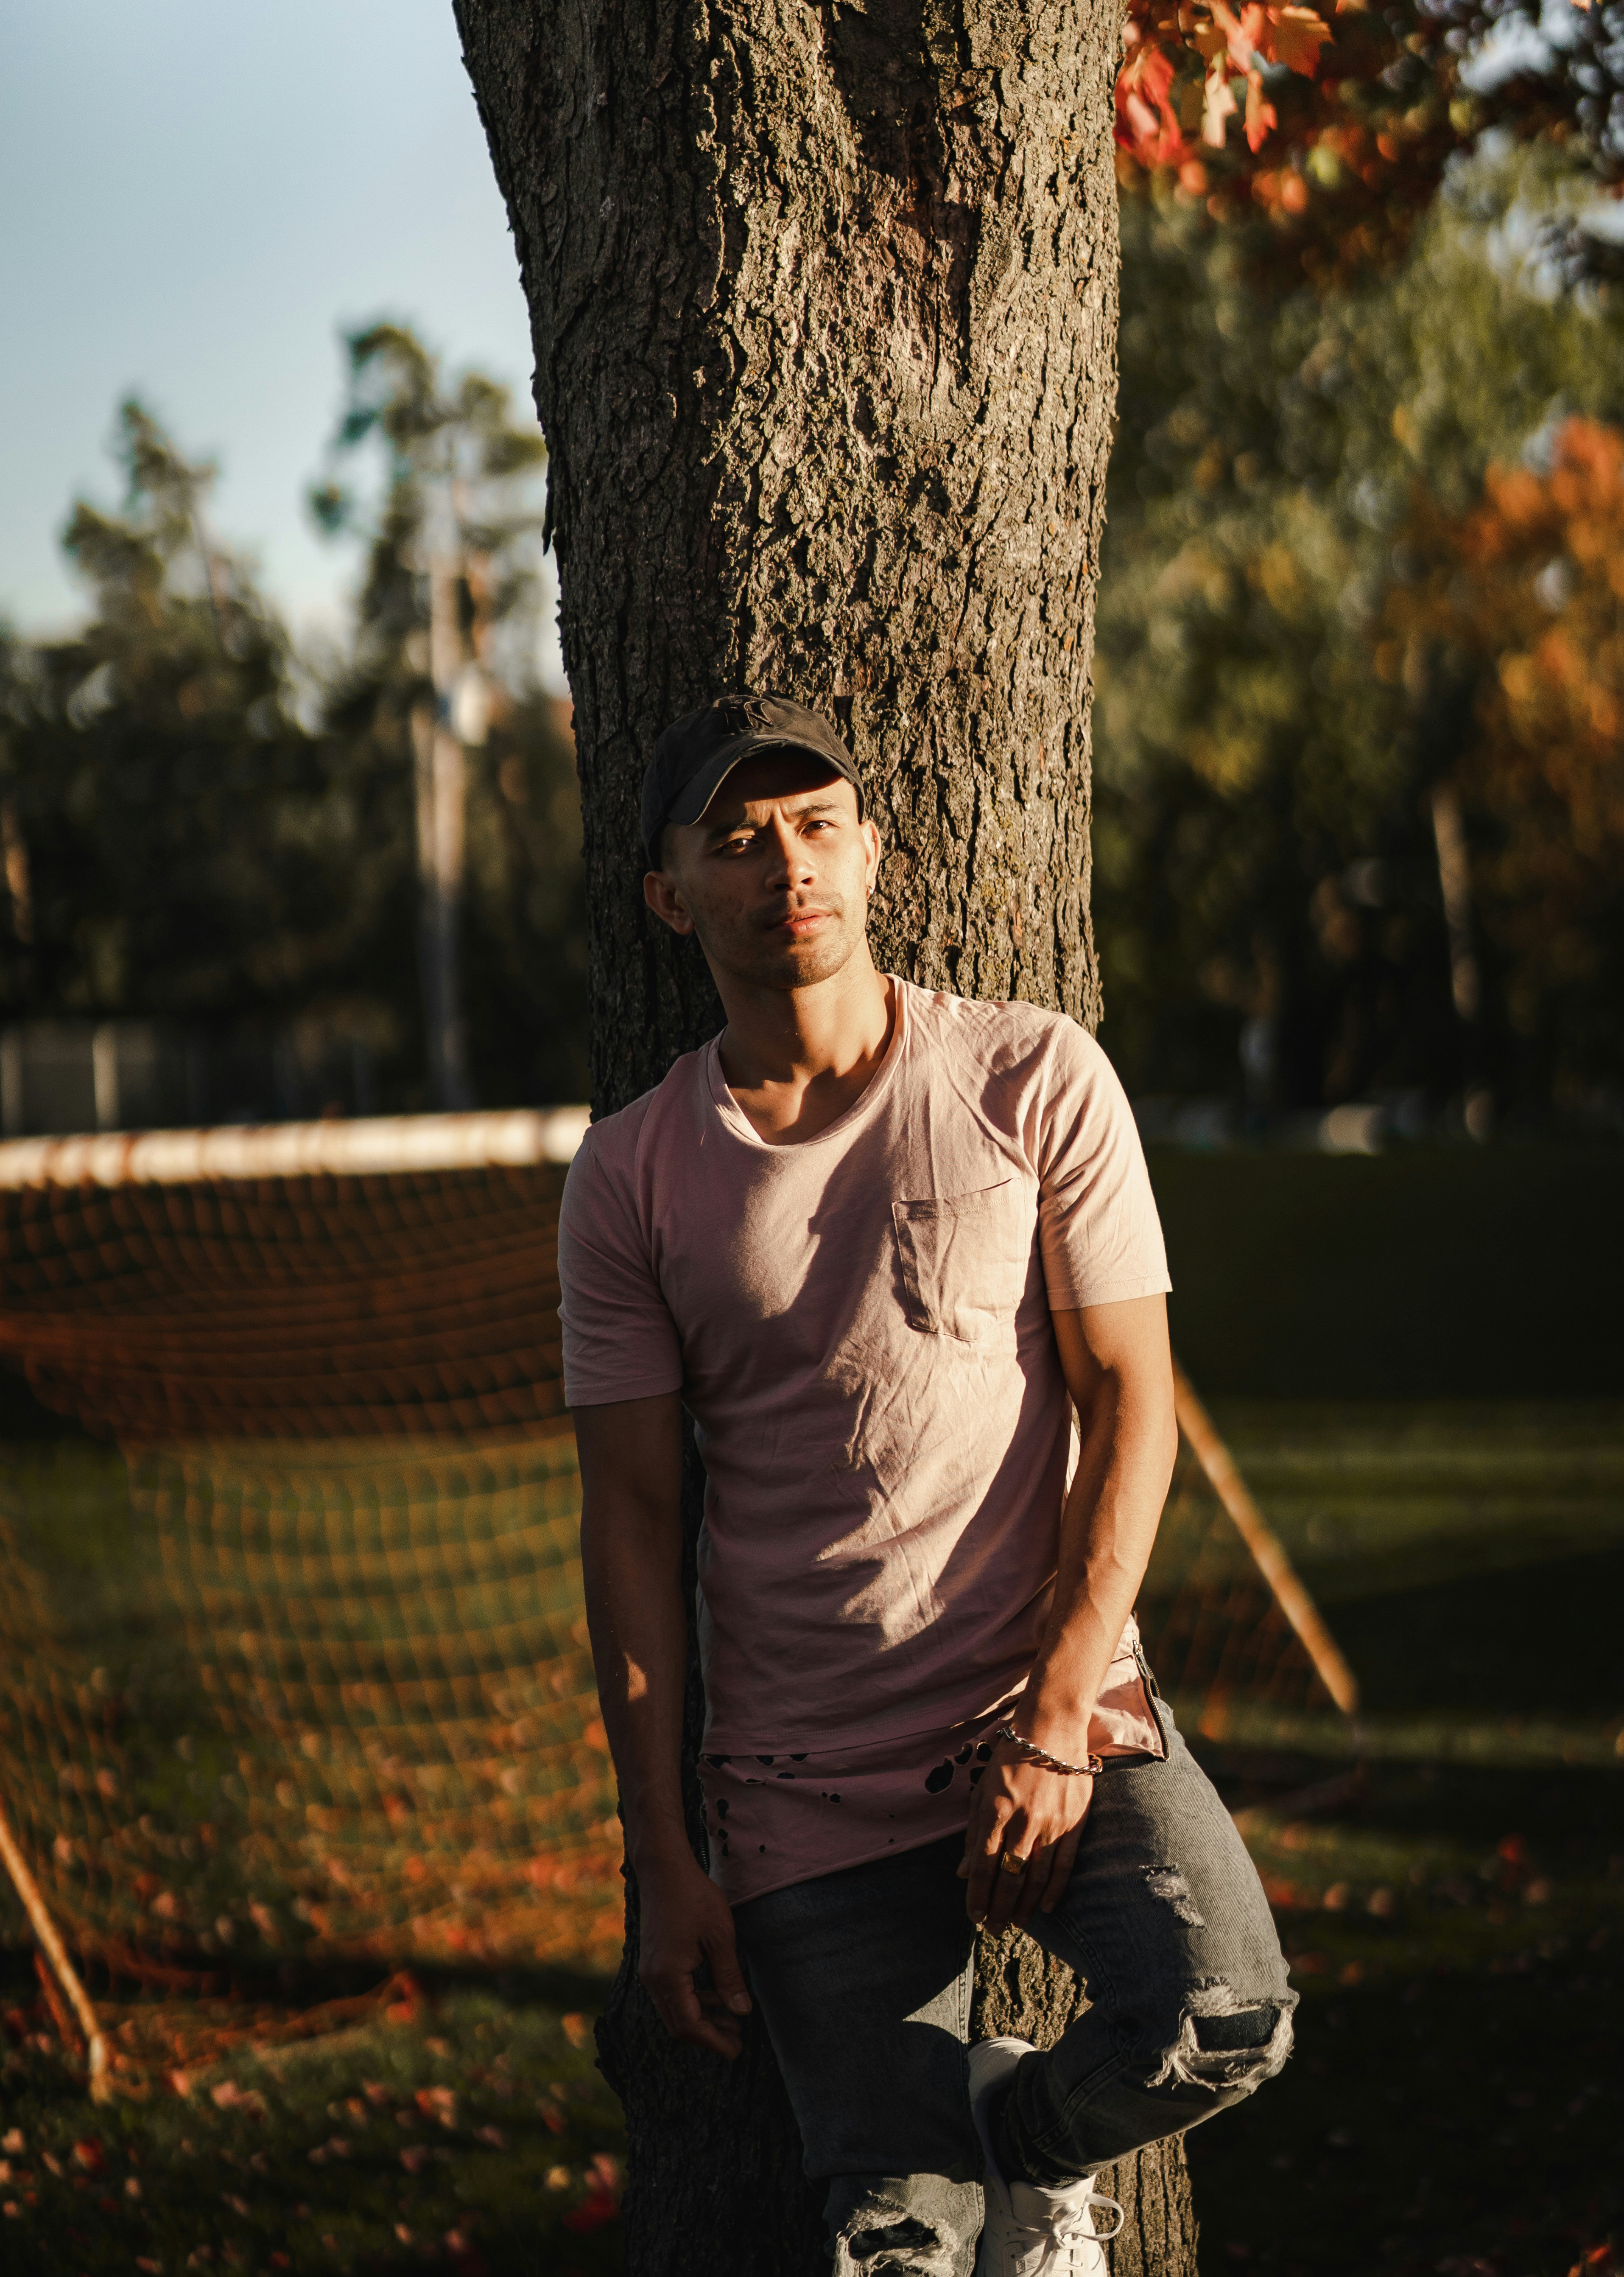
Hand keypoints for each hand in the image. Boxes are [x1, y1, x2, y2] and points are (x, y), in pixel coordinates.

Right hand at [636, 1852, 752, 2057]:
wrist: (664, 1868)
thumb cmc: (694, 1897)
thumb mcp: (720, 1936)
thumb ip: (729, 1977)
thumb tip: (741, 2013)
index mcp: (668, 1976)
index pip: (690, 2025)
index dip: (714, 2042)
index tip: (737, 2051)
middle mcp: (653, 1979)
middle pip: (678, 2024)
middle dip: (708, 2036)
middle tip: (738, 2039)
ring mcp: (649, 1970)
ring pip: (674, 2010)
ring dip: (701, 2019)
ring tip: (732, 2019)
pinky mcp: (652, 1960)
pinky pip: (671, 1993)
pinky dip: (692, 2001)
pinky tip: (714, 1995)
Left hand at [957, 1743, 1094, 1931]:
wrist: (1051, 1732)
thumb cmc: (1010, 1760)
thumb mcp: (982, 1791)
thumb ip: (974, 1834)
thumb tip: (963, 1873)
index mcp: (996, 1812)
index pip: (984, 1866)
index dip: (978, 1896)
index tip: (973, 1915)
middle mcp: (1023, 1822)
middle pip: (1009, 1877)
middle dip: (999, 1908)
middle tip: (993, 1929)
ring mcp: (1051, 1824)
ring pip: (1036, 1877)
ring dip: (1024, 1905)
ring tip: (1015, 1924)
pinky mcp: (1074, 1824)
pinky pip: (1063, 1865)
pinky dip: (1053, 1890)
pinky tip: (1044, 1907)